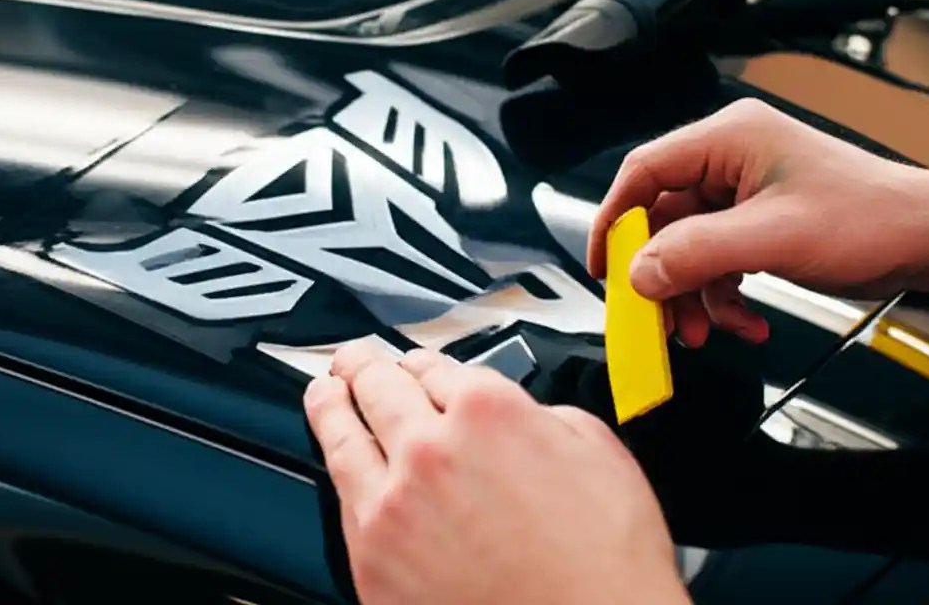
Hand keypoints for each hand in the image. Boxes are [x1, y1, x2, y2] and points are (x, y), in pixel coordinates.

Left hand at [304, 340, 689, 604]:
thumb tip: (523, 416)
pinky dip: (335, 465)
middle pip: (380, 387)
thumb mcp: (599, 453)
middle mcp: (431, 448)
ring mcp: (394, 503)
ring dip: (331, 402)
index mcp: (488, 411)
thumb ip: (545, 417)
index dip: (428, 365)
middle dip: (368, 369)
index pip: (438, 367)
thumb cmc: (602, 566)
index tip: (422, 368)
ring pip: (343, 433)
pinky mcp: (371, 556)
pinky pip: (341, 496)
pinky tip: (335, 458)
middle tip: (358, 363)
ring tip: (326, 392)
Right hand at [587, 98, 928, 346]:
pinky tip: (744, 321)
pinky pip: (715, 261)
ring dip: (692, 295)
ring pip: (686, 248)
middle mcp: (729, 159)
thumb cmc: (870, 217)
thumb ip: (696, 254)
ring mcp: (743, 192)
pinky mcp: (756, 222)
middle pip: (662, 219)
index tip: (604, 266)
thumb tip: (639, 273)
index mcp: (728, 139)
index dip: (614, 220)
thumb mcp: (772, 238)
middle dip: (661, 276)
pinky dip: (722, 297)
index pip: (643, 172)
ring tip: (703, 332)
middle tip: (655, 317)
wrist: (926, 240)